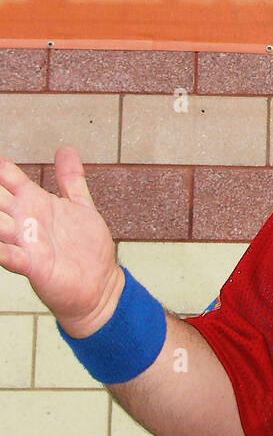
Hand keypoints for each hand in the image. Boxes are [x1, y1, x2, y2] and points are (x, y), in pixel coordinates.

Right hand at [0, 147, 122, 333]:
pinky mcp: (33, 265)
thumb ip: (71, 180)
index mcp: (37, 204)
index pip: (11, 179)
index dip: (1, 168)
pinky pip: (9, 256)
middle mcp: (27, 222)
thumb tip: (66, 150)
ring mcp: (27, 243)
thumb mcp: (81, 206)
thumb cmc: (87, 248)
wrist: (99, 285)